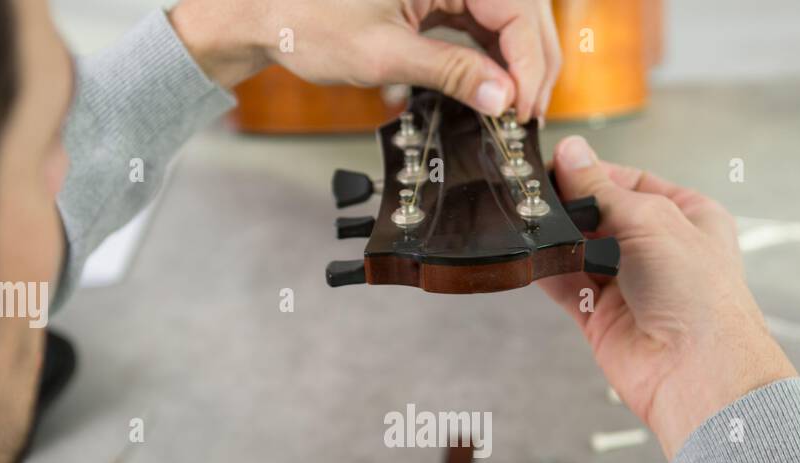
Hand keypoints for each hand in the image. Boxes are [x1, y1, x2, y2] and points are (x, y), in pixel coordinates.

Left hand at [171, 0, 560, 119]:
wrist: (269, 13)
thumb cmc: (309, 22)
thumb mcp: (384, 55)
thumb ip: (451, 73)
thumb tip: (502, 98)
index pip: (516, 8)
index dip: (529, 63)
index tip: (524, 109)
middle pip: (521, 9)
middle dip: (530, 62)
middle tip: (526, 114)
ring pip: (507, 15)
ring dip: (515, 60)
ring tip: (512, 107)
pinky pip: (481, 18)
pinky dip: (492, 53)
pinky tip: (491, 85)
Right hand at [538, 136, 797, 458]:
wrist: (696, 372)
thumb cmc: (699, 297)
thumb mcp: (651, 220)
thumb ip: (602, 190)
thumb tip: (572, 154)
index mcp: (687, 217)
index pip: (632, 183)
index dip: (596, 173)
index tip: (559, 164)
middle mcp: (658, 250)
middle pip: (602, 215)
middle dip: (572, 206)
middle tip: (536, 192)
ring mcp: (628, 285)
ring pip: (580, 250)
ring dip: (557, 238)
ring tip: (529, 220)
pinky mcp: (600, 316)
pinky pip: (565, 285)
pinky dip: (547, 270)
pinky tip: (532, 255)